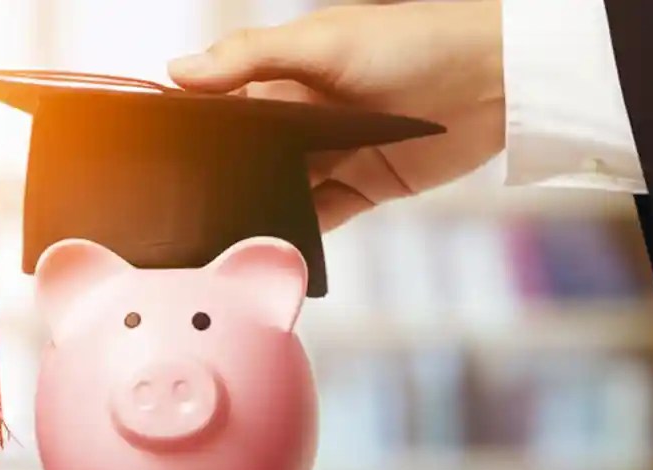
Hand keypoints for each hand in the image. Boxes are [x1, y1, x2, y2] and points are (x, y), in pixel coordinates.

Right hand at [168, 0, 503, 230]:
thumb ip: (251, 57)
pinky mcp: (364, 188)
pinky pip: (321, 218)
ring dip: (257, 212)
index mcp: (284, 76)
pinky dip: (300, 233)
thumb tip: (178, 71)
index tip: (158, 157)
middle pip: (248, 158)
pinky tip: (276, 246)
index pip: (224, 105)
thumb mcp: (323, 41)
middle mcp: (302, 118)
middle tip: (185, 210)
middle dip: (222, 182)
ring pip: (279, 192)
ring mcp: (332, 155)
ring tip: (222, 238)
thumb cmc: (411, 40)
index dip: (194, 129)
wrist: (495, 78)